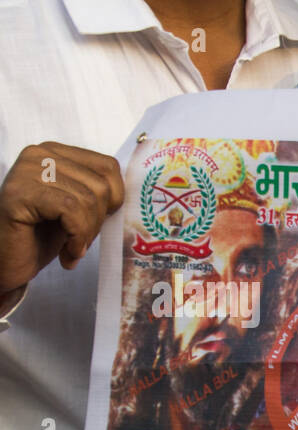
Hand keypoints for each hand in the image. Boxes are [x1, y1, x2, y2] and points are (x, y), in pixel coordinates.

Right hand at [0, 142, 123, 299]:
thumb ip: (98, 193)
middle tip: (82, 241)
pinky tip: (67, 253)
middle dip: (98, 221)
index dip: (114, 199)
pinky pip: (70, 210)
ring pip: (88, 200)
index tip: (99, 222)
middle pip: (101, 185)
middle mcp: (39, 154)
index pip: (108, 167)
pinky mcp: (19, 193)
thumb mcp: (78, 208)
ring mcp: (26, 171)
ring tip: (72, 248)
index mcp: (56, 153)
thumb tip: (137, 193)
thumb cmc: (43, 236)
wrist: (8, 261)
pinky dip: (76, 237)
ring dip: (86, 233)